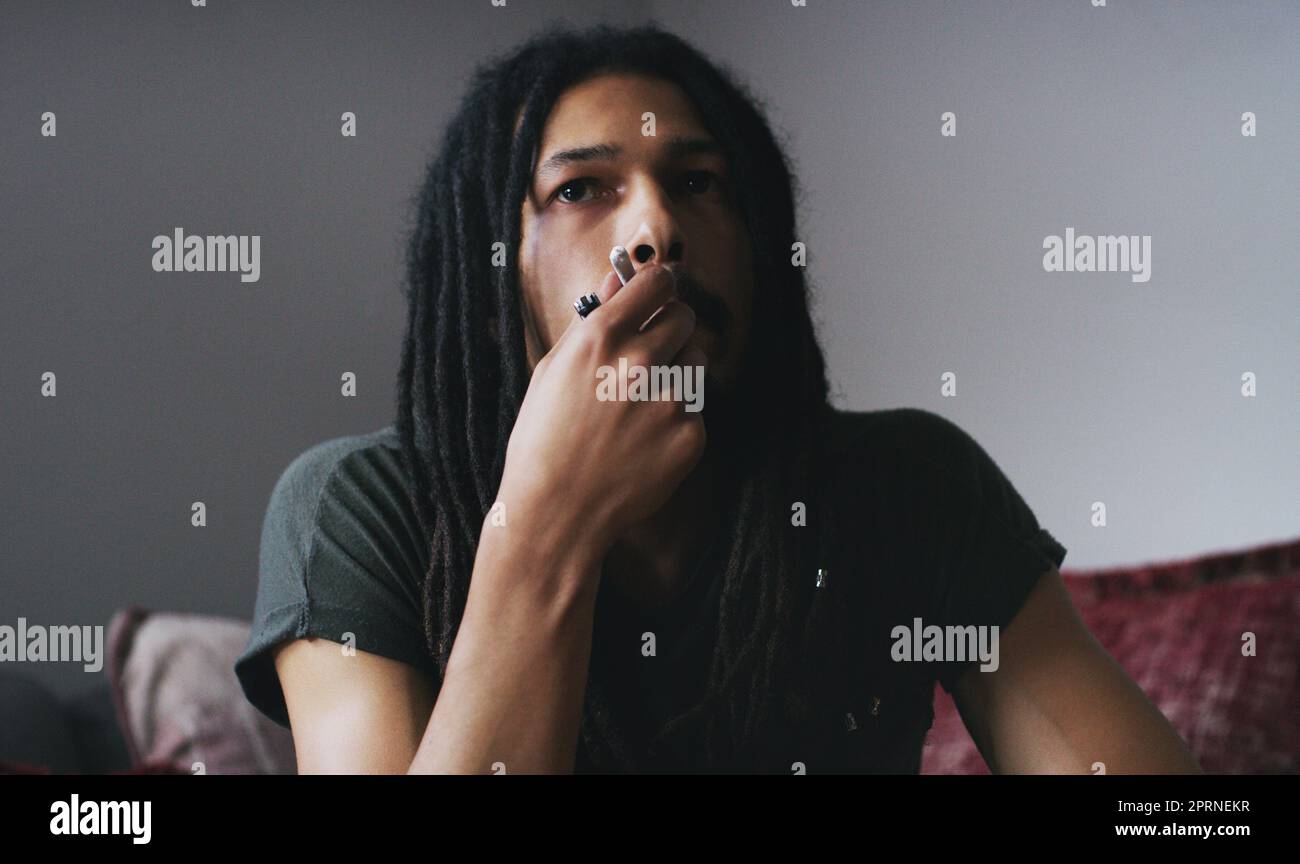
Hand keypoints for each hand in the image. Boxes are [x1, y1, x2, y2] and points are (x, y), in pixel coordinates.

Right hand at [496, 263, 707, 562]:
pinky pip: (696, 408)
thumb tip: (620, 276)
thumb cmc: (544, 439)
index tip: (661, 293)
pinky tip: (643, 440)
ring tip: (638, 407)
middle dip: (670, 331)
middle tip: (647, 357)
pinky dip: (676, 419)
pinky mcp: (690, 435)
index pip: (657, 282)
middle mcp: (639, 363)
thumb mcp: (555, 368)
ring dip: (676, 374)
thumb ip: (594, 318)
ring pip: (696, 363)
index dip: (661, 285)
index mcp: (601, 338)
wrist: (557, 511)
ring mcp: (669, 401)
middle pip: (685, 318)